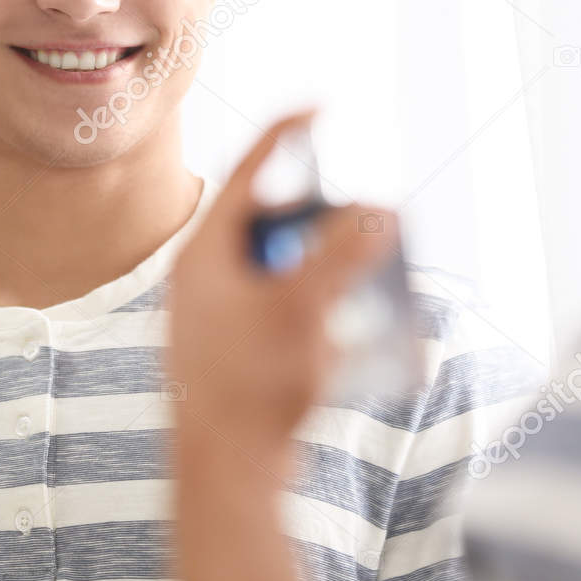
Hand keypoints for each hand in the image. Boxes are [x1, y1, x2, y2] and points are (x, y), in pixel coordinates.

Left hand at [166, 110, 396, 468]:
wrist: (225, 474)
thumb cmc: (254, 386)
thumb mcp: (304, 307)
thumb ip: (342, 253)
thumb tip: (377, 211)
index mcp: (204, 254)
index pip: (246, 173)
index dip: (285, 134)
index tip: (321, 107)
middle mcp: (204, 279)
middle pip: (270, 224)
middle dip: (321, 220)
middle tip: (362, 225)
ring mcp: (217, 316)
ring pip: (280, 269)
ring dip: (324, 268)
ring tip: (362, 280)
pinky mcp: (236, 352)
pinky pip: (282, 310)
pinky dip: (316, 309)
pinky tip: (348, 334)